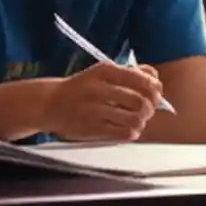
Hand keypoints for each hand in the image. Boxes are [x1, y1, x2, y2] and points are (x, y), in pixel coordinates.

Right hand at [41, 62, 163, 141]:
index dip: (155, 89)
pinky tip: (128, 129)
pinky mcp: (92, 129)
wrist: (50, 103)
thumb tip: (155, 79)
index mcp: (104, 71)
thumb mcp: (101, 73)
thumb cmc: (81, 88)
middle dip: (150, 108)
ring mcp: (94, 110)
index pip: (141, 79)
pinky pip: (124, 134)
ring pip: (135, 119)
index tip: (155, 94)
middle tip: (147, 110)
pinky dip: (132, 132)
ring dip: (141, 121)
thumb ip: (129, 73)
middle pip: (140, 101)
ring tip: (137, 120)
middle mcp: (99, 89)